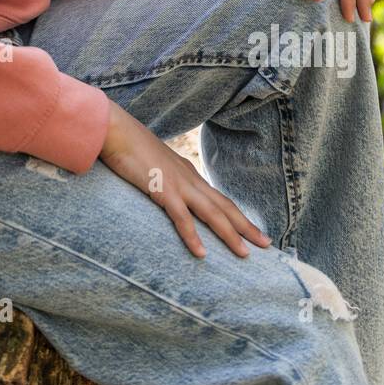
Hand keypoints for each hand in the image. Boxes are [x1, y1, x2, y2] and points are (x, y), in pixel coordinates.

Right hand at [99, 100, 271, 258]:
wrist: (116, 130)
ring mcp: (178, 184)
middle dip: (246, 226)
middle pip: (224, 206)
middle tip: (267, 244)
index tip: (252, 230)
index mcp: (188, 173)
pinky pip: (181, 218)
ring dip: (230, 234)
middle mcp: (189, 179)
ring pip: (212, 213)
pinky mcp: (162, 190)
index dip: (237, 215)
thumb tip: (164, 190)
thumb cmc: (129, 146)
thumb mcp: (153, 164)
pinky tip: (201, 253)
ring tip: (245, 254)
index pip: (218, 198)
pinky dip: (192, 236)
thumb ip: (162, 178)